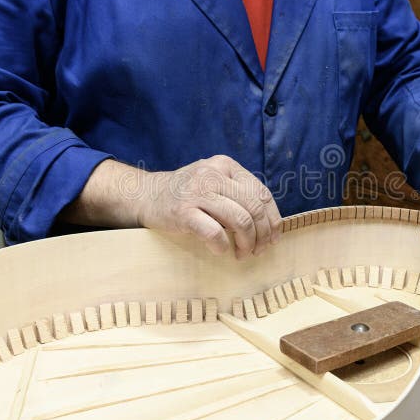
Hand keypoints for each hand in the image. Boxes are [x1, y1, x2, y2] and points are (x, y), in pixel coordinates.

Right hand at [137, 156, 281, 257]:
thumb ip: (239, 194)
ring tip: (242, 254)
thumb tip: (270, 225)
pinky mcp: (183, 211)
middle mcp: (213, 174)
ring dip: (246, 243)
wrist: (146, 195)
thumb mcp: (214, 182)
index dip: (272, 219)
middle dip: (262, 234)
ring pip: (239, 219)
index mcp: (226, 165)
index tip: (272, 238)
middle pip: (254, 207)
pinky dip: (222, 246)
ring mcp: (197, 191)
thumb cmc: (187, 194)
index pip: (261, 193)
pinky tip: (221, 250)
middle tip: (258, 250)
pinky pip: (214, 232)